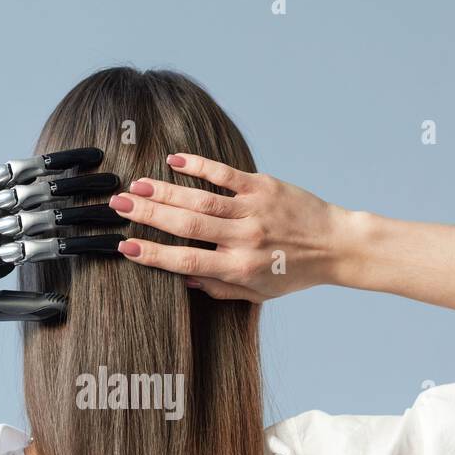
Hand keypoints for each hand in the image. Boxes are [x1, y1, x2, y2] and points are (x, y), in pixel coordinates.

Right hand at [110, 153, 354, 301]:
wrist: (336, 245)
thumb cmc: (293, 272)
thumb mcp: (257, 293)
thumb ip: (219, 288)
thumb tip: (183, 278)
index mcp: (238, 269)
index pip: (187, 262)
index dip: (153, 255)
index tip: (124, 247)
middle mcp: (244, 239)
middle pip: (187, 226)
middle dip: (149, 216)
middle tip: (118, 206)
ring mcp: (254, 211)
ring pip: (202, 200)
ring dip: (166, 192)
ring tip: (136, 186)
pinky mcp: (264, 187)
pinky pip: (226, 175)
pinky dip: (199, 166)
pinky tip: (173, 161)